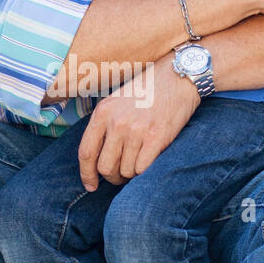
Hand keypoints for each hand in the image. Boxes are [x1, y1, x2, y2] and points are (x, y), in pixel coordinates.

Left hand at [78, 57, 199, 188]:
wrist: (178, 77)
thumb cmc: (148, 90)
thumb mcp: (117, 100)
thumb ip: (105, 124)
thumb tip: (97, 158)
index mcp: (103, 113)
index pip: (86, 152)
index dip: (87, 174)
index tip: (92, 185)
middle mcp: (117, 122)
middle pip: (105, 167)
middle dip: (112, 177)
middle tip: (121, 175)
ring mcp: (136, 131)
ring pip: (125, 171)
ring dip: (131, 174)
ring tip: (138, 164)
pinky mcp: (156, 138)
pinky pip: (142, 169)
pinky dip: (144, 171)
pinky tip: (149, 162)